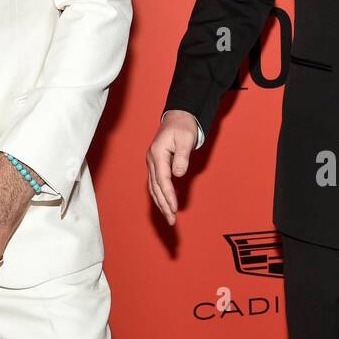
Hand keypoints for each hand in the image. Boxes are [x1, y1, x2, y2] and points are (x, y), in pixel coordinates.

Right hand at [148, 110, 196, 226]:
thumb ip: (182, 157)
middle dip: (163, 204)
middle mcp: (152, 160)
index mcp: (157, 153)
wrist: (178, 118)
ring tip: (169, 217)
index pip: (162, 179)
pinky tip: (165, 205)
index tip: (174, 208)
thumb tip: (178, 174)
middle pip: (155, 187)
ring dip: (160, 203)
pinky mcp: (156, 165)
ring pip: (154, 187)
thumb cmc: (183, 128)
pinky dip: (160, 196)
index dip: (168, 195)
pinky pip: (156, 183)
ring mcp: (152, 163)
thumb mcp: (186, 139)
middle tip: (171, 220)